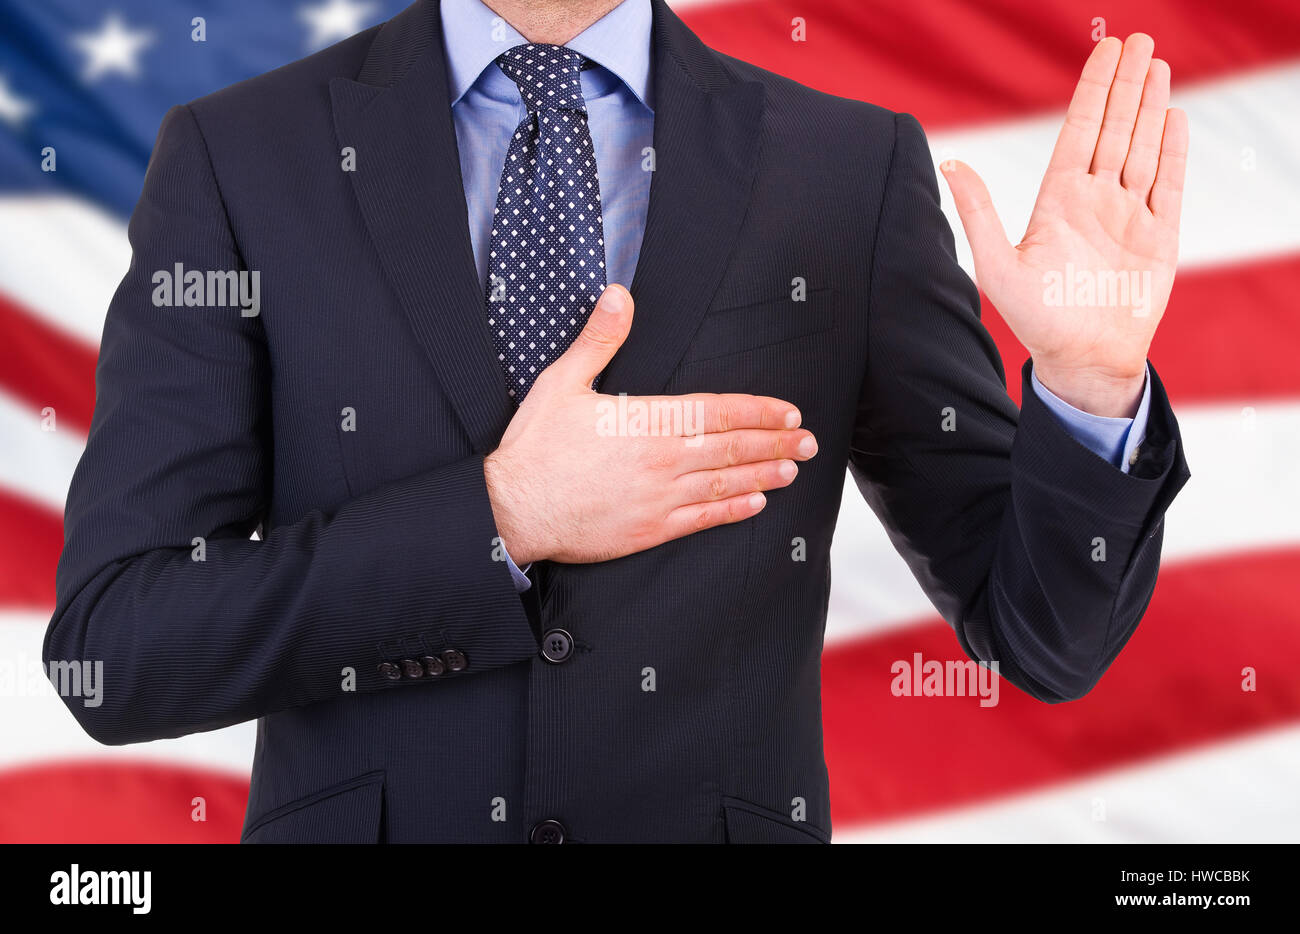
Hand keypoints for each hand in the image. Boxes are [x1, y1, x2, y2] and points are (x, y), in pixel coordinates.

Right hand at [484, 284, 818, 563]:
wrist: (513, 509)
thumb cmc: (534, 447)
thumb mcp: (562, 382)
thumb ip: (599, 339)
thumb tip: (619, 296)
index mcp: (646, 421)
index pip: (716, 412)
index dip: (757, 412)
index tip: (787, 413)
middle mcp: (661, 459)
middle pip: (731, 448)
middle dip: (774, 443)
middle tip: (808, 442)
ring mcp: (658, 498)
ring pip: (724, 483)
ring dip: (764, 475)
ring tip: (792, 470)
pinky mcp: (649, 530)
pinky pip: (702, 519)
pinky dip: (732, 510)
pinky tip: (754, 504)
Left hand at [941, 34, 1187, 416]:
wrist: (1082, 359)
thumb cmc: (1036, 319)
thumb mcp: (996, 265)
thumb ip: (978, 212)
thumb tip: (950, 164)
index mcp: (1057, 201)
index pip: (1079, 132)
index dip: (1093, 92)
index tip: (1106, 54)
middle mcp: (1094, 201)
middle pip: (1115, 130)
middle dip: (1127, 86)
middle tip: (1140, 42)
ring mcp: (1128, 216)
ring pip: (1142, 149)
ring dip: (1150, 108)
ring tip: (1157, 66)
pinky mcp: (1158, 237)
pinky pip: (1168, 184)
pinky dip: (1172, 151)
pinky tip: (1172, 119)